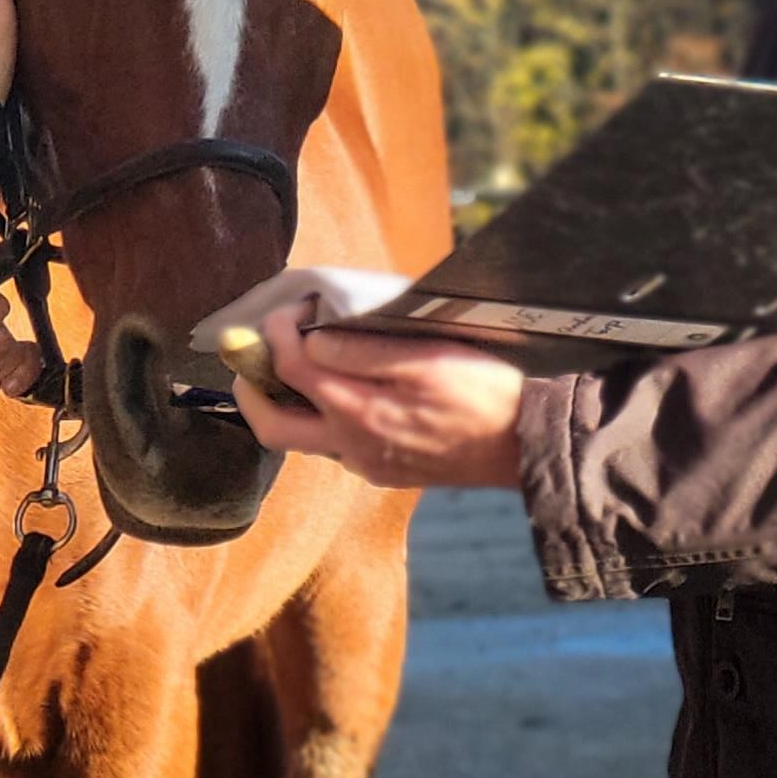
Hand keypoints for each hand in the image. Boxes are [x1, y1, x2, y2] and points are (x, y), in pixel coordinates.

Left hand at [233, 303, 525, 489]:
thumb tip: (312, 341)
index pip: (290, 369)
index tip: (298, 307)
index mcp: (357, 413)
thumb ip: (363, 350)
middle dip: (252, 386)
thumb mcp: (426, 358)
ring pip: (301, 438)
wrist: (525, 445)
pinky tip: (344, 390)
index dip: (280, 331)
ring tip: (299, 363)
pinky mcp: (383, 470)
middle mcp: (350, 446)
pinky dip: (320, 414)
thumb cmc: (482, 393)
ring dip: (287, 400)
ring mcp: (364, 464)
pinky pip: (333, 444)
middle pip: (272, 425)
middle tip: (257, 351)